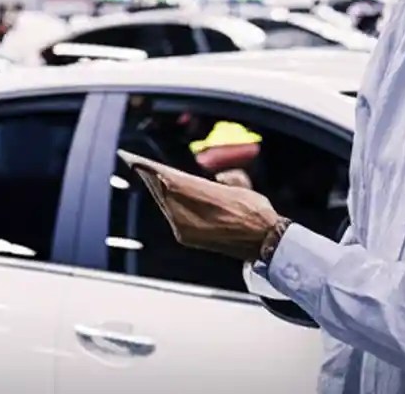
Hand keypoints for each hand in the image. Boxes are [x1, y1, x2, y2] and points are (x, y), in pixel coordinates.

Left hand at [133, 162, 282, 261]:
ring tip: (153, 181)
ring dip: (160, 193)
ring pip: (164, 204)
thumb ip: (226, 177)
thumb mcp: (240, 184)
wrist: (264, 240)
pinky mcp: (185, 238)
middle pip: (162, 192)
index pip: (168, 180)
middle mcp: (185, 212)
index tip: (140, 163)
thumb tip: (219, 178)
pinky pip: (170, 217)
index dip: (152, 170)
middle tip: (143, 168)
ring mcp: (183, 227)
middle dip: (154, 180)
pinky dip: (167, 206)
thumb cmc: (255, 211)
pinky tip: (166, 198)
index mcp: (197, 194)